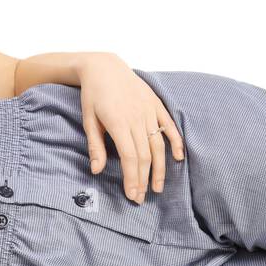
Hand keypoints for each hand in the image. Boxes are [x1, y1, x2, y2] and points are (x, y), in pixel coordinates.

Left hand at [78, 53, 184, 203]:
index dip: (132, 179)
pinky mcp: (156, 104)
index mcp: (118, 122)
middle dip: (143, 180)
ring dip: (159, 169)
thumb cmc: (93, 95)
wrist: (104, 67)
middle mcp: (137, 118)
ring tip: (156, 187)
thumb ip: (95, 146)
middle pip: (145, 156)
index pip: (130, 158)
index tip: (132, 195)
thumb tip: (97, 171)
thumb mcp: (88, 120)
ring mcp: (149, 111)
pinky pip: (169, 126)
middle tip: (140, 198)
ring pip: (158, 145)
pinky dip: (175, 142)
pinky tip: (177, 158)